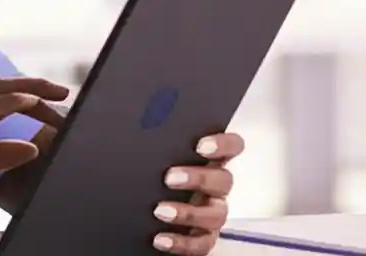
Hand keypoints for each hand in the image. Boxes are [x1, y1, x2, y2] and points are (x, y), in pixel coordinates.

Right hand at [0, 77, 68, 218]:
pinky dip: (7, 102)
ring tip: (56, 92)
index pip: (0, 103)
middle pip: (2, 89)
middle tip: (64, 92)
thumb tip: (30, 148)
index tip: (55, 108)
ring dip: (28, 91)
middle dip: (35, 88)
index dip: (28, 101)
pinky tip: (27, 103)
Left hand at [152, 132, 244, 254]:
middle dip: (198, 178)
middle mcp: (216, 187)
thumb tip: (134, 122)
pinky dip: (181, 243)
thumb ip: (158, 144)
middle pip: (224, 180)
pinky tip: (161, 238)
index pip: (232, 146)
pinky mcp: (203, 239)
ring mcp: (212, 214)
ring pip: (215, 215)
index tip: (201, 145)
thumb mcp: (157, 157)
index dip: (223, 144)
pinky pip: (201, 245)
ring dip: (188, 213)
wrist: (144, 213)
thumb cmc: (154, 176)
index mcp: (209, 162)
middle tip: (169, 177)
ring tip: (160, 210)